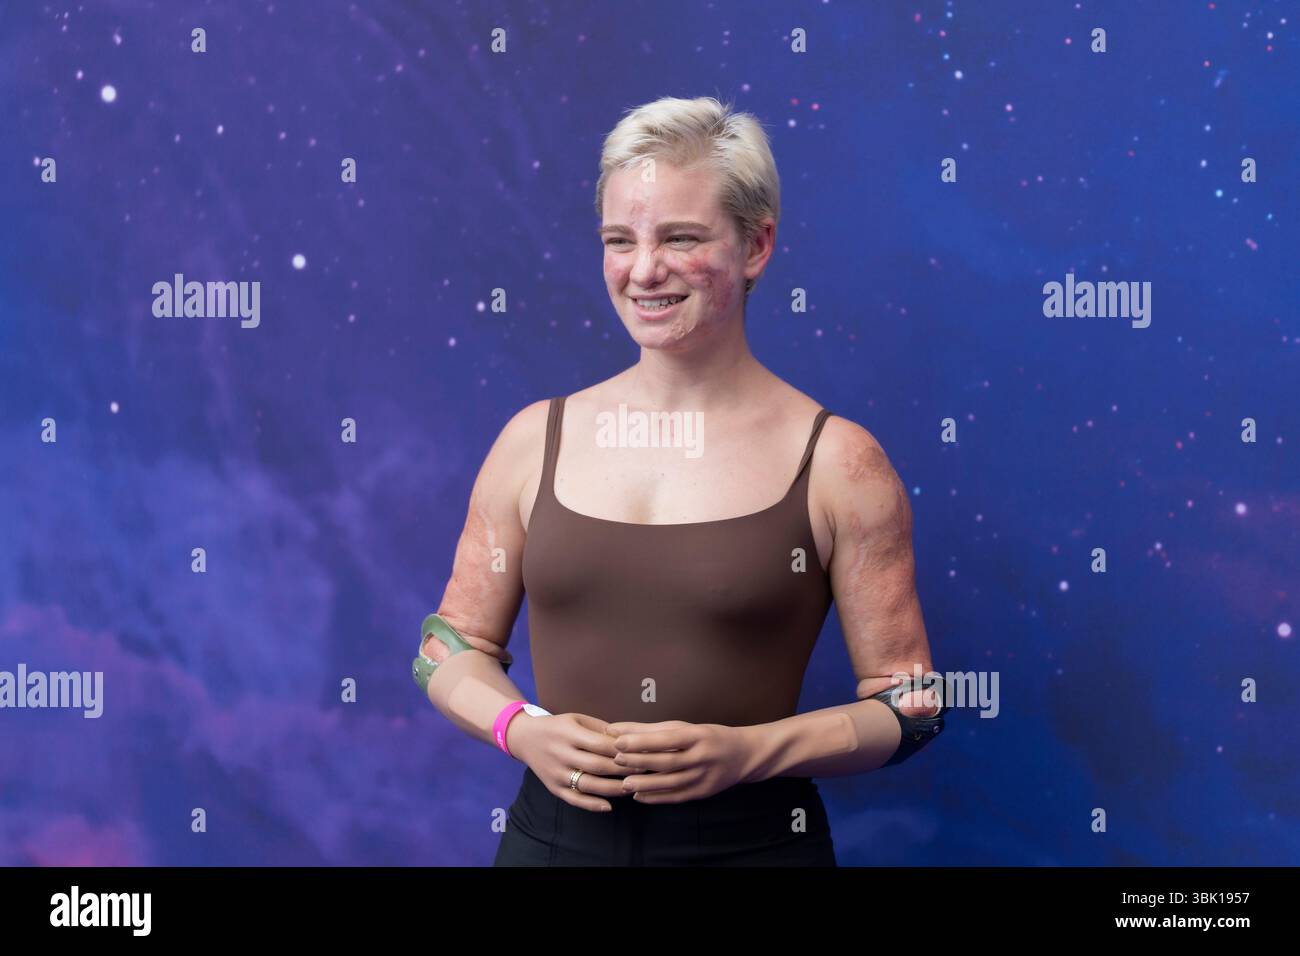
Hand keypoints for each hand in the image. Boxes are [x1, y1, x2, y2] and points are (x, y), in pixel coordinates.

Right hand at [507, 712, 631, 811]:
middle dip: (623, 769)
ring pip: (589, 784)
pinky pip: (574, 799)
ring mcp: (557, 773)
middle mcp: (562, 754)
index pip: (601, 744)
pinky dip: (592, 805)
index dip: (622, 750)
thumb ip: (600, 728)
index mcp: (569, 733)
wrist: (524, 738)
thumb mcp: (576, 718)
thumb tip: (627, 739)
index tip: (641, 752)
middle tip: (644, 770)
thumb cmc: (557, 726)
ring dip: (613, 788)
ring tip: (631, 787)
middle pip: (598, 765)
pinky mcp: (553, 787)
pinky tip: (609, 806)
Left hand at [605, 720, 754, 803]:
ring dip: (646, 784)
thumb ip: (650, 729)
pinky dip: (656, 797)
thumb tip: (617, 729)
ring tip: (624, 783)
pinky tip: (639, 795)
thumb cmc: (708, 736)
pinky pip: (677, 797)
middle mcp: (703, 757)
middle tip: (617, 760)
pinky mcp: (703, 792)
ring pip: (671, 782)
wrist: (744, 755)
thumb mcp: (684, 728)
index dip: (642, 741)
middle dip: (641, 761)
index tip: (619, 741)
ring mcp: (705, 777)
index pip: (666, 739)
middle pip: (668, 761)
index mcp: (698, 736)